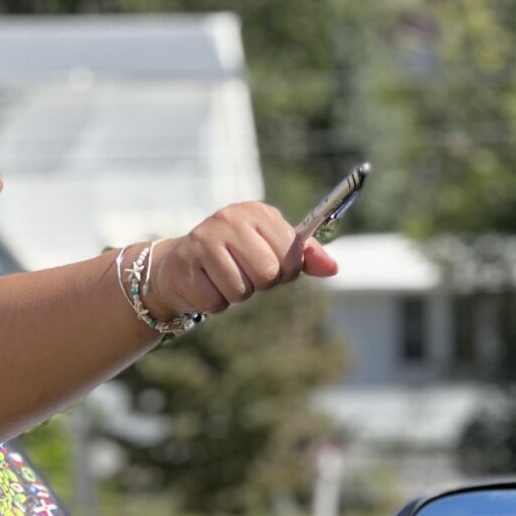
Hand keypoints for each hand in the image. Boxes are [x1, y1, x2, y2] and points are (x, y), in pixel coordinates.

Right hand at [144, 201, 337, 321]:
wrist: (182, 266)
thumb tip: (333, 268)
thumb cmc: (236, 258)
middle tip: (245, 274)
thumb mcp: (272, 249)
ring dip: (236, 295)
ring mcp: (204, 239)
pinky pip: (216, 302)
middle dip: (260, 284)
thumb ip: (305, 257)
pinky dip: (215, 304)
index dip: (286, 270)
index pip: (291, 253)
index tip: (271, 265)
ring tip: (223, 279)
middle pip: (267, 272)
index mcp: (256, 211)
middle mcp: (229, 219)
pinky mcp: (184, 264)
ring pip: (241, 290)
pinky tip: (206, 286)